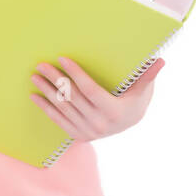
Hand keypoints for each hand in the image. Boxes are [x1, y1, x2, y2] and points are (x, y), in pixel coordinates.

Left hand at [30, 55, 165, 141]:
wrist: (127, 127)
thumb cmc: (134, 102)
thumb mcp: (142, 91)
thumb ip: (148, 76)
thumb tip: (160, 60)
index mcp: (114, 111)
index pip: (90, 89)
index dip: (75, 74)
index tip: (62, 59)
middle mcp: (99, 123)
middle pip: (73, 97)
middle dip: (56, 79)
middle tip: (41, 65)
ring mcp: (87, 131)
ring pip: (63, 107)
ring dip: (47, 91)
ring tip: (35, 76)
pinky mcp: (78, 136)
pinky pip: (58, 120)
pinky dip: (45, 107)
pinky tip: (35, 95)